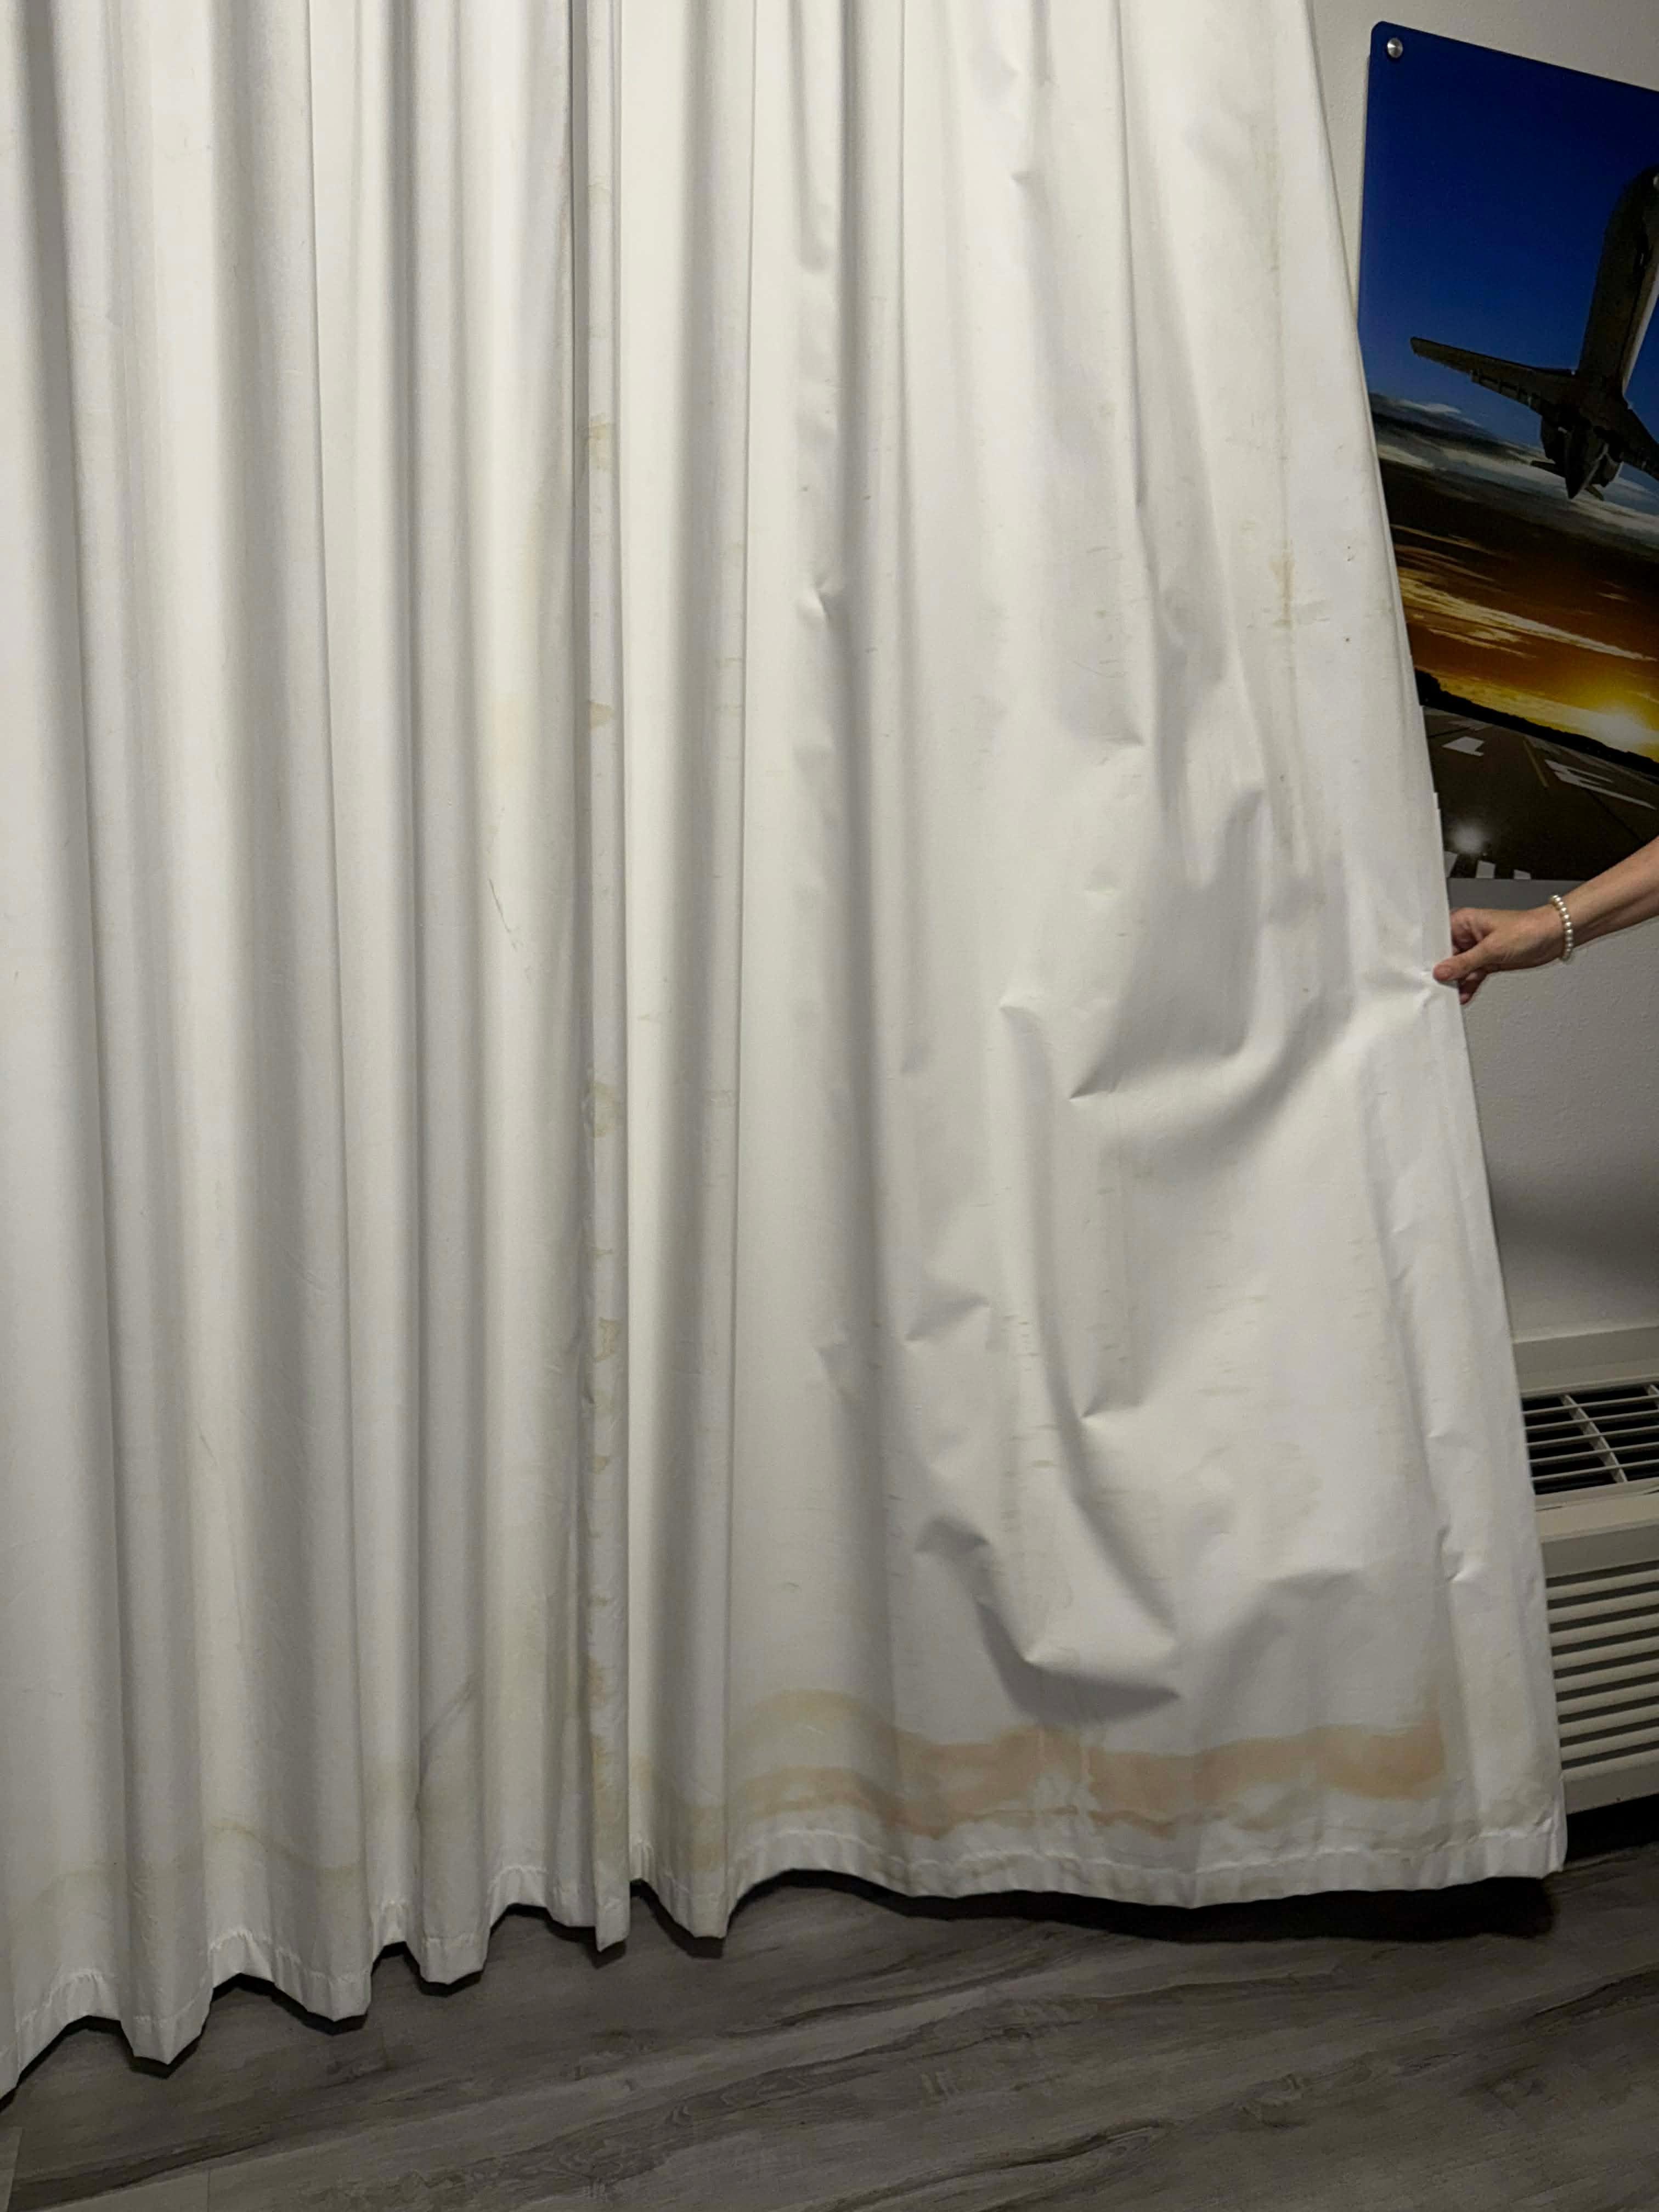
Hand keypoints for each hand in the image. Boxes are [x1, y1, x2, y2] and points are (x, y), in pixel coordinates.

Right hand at [1433, 904, 1565, 1004]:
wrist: (1554, 936)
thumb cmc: (1528, 929)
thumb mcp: (1491, 948)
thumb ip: (1464, 963)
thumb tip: (1442, 971)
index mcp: (1464, 921)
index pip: (1439, 940)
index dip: (1432, 956)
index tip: (1426, 971)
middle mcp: (1469, 935)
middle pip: (1448, 957)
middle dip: (1445, 972)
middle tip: (1438, 986)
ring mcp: (1479, 949)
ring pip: (1460, 969)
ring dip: (1458, 982)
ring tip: (1451, 993)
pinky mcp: (1489, 961)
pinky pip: (1472, 976)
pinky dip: (1469, 986)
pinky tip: (1464, 994)